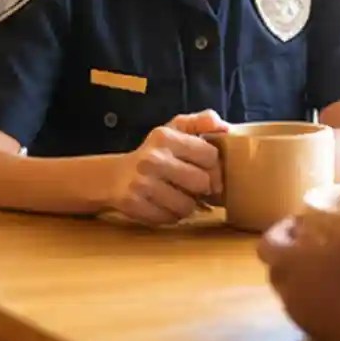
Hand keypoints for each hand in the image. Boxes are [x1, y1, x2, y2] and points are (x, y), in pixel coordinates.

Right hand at [107, 110, 227, 225]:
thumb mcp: (175, 130)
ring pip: (187, 205)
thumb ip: (202, 122)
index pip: (210, 155)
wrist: (114, 176)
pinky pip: (169, 219)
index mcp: (165, 136)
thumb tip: (226, 127)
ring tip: (177, 196)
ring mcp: (141, 182)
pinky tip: (163, 205)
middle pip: (201, 182)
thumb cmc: (154, 154)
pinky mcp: (133, 204)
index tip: (205, 169)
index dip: (213, 166)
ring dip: (187, 205)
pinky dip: (170, 216)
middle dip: (201, 188)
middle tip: (193, 186)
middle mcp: (152, 158)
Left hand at [257, 180, 339, 340]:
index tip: (305, 221)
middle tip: (322, 239)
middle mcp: (291, 294)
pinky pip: (315, 311)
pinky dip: (326, 298)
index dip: (282, 228)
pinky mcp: (325, 338)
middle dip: (295, 252)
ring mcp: (306, 320)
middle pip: (279, 269)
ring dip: (310, 275)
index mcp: (293, 264)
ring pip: (296, 292)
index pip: (266, 244)